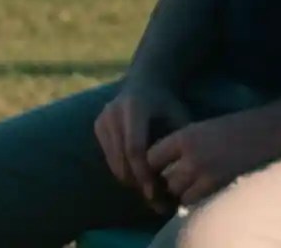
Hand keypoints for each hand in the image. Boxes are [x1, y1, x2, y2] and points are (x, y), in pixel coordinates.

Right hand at [94, 77, 191, 212]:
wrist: (146, 81)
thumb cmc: (167, 103)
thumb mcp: (178, 117)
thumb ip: (177, 143)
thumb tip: (182, 178)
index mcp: (134, 107)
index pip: (135, 148)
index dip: (144, 173)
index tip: (155, 193)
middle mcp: (113, 112)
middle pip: (122, 158)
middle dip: (137, 182)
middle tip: (153, 200)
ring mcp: (103, 118)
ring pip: (113, 161)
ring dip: (130, 179)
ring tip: (149, 191)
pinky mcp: (98, 125)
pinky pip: (108, 157)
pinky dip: (122, 170)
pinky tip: (138, 176)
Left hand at [146, 111, 280, 206]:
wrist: (265, 131)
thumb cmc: (234, 127)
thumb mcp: (201, 128)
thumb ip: (181, 145)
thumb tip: (163, 164)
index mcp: (184, 135)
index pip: (151, 156)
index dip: (153, 165)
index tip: (159, 168)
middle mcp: (190, 153)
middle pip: (162, 177)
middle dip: (165, 180)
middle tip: (174, 179)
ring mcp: (203, 170)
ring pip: (176, 191)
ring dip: (179, 190)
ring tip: (190, 184)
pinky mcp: (216, 184)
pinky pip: (192, 200)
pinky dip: (193, 198)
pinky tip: (202, 189)